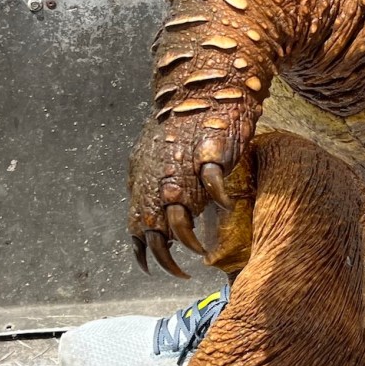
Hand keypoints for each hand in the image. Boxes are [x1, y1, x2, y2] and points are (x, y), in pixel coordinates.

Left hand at [127, 104, 254, 277]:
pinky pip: (215, 191)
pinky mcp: (210, 162)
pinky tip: (226, 207)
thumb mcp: (150, 156)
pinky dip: (220, 202)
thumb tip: (145, 210)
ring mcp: (184, 176)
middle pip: (157, 234)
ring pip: (182, 222)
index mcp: (145, 184)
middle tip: (181, 273)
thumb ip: (147, 184)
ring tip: (202, 251)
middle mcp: (161, 185)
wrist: (199, 91)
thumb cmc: (176, 126)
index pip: (138, 229)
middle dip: (167, 258)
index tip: (151, 268)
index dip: (144, 253)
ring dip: (191, 242)